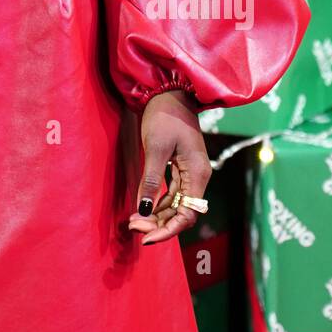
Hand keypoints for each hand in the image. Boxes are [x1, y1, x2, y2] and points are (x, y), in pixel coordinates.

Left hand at [127, 89, 210, 245]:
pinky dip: (157, 204)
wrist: (170, 93)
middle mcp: (198, 178)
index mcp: (198, 174)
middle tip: (133, 228)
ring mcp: (190, 174)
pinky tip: (142, 209)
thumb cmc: (164, 117)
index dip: (167, 230)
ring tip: (133, 222)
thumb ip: (151, 180)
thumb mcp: (155, 148)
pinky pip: (172, 195)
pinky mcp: (181, 169)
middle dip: (158, 224)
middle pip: (181, 213)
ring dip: (156, 216)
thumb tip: (144, 210)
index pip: (186, 215)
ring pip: (176, 206)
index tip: (146, 238)